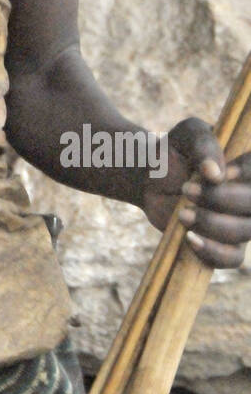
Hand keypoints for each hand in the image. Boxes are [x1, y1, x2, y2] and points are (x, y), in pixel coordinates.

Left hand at [142, 115, 250, 268]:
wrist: (151, 178)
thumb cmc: (175, 152)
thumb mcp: (186, 135)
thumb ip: (203, 143)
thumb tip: (217, 174)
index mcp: (247, 168)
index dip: (246, 173)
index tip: (219, 174)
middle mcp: (249, 196)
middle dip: (221, 200)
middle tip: (186, 190)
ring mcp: (241, 221)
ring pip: (246, 231)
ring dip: (212, 223)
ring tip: (182, 213)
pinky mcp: (225, 244)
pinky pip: (232, 258)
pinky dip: (213, 251)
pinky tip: (190, 238)